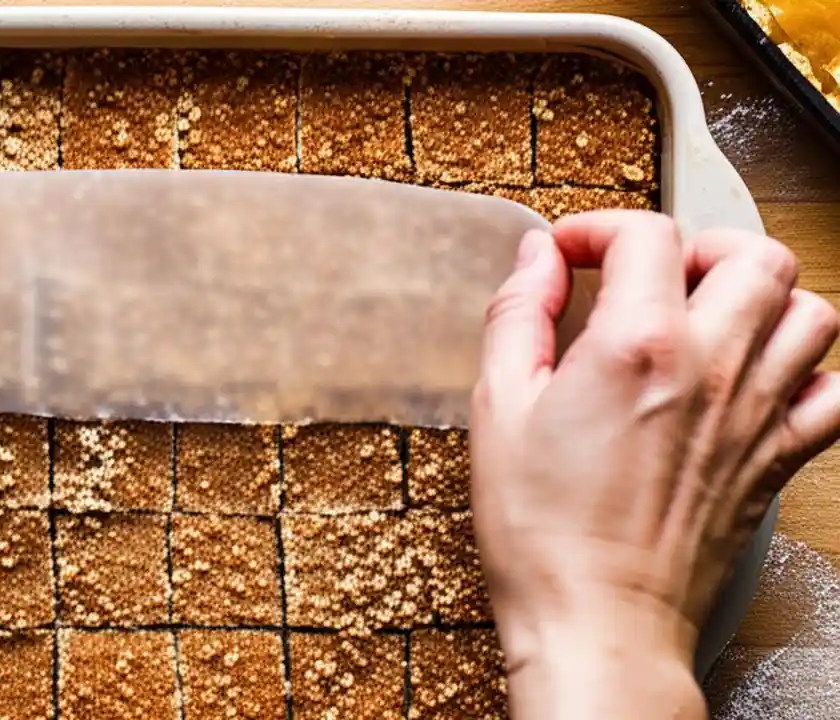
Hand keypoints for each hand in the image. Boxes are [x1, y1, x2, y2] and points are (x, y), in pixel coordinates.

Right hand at [471, 210, 839, 718]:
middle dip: (700, 246)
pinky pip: (835, 391)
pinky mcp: (778, 460)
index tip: (570, 255)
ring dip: (762, 298)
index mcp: (638, 345)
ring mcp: (757, 414)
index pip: (647, 235)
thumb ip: (518, 316)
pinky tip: (756, 379)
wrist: (598, 620)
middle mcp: (714, 367)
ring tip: (709, 316)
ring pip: (811, 311)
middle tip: (654, 275)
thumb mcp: (499, 407)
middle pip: (754, 256)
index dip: (599, 229)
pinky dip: (808, 370)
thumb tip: (537, 258)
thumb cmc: (541, 528)